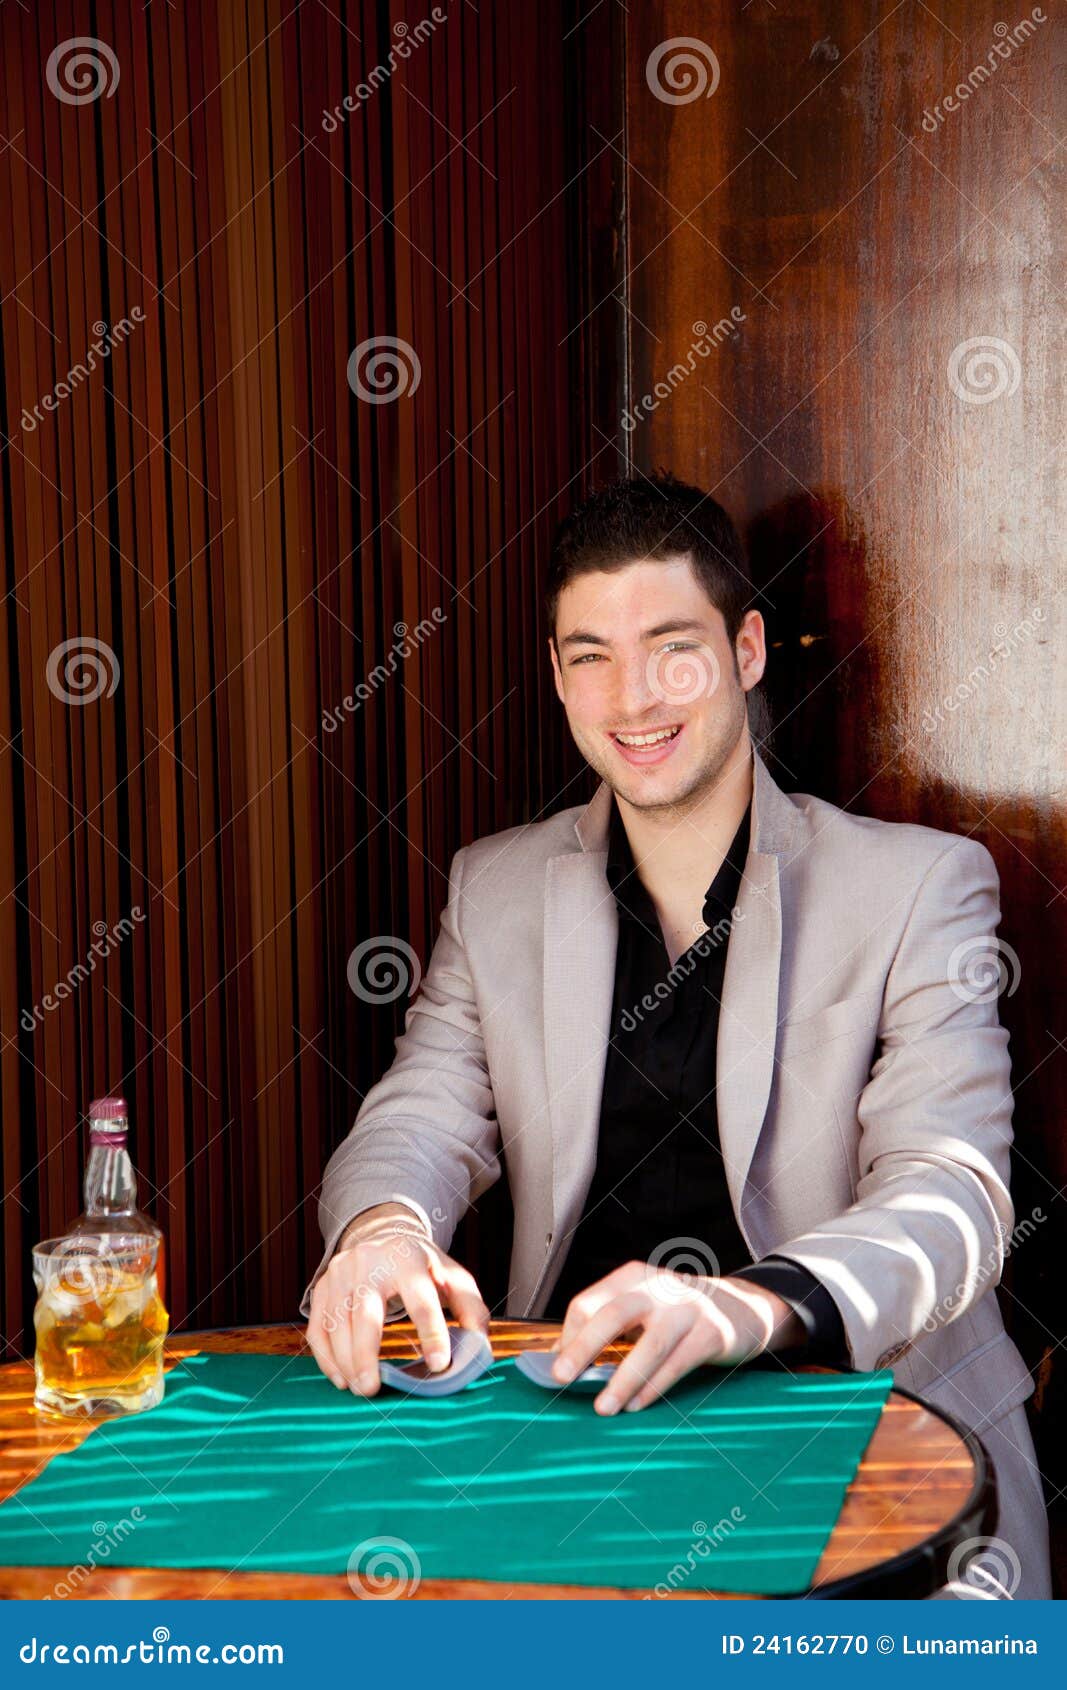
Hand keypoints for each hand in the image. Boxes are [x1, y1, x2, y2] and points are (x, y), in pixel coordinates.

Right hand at [306, 1203, 489, 1395]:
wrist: (384, 1235)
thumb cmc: (423, 1267)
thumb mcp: (453, 1278)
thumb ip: (471, 1310)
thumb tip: (480, 1348)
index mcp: (410, 1259)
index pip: (422, 1299)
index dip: (432, 1333)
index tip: (439, 1366)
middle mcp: (371, 1262)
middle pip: (365, 1313)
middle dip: (367, 1354)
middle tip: (373, 1389)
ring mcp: (342, 1273)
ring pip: (337, 1323)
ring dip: (346, 1361)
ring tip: (361, 1389)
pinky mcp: (323, 1287)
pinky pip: (318, 1327)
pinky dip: (326, 1357)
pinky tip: (341, 1378)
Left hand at [550, 1260, 805, 1414]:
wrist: (742, 1306)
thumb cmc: (677, 1312)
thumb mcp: (643, 1306)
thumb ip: (607, 1327)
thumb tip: (561, 1359)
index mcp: (632, 1277)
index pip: (589, 1303)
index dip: (569, 1336)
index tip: (556, 1368)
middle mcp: (658, 1288)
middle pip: (614, 1315)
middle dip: (584, 1347)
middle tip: (562, 1377)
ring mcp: (688, 1309)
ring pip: (649, 1345)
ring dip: (622, 1379)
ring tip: (603, 1407)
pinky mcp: (711, 1334)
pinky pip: (677, 1364)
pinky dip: (654, 1387)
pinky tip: (636, 1405)